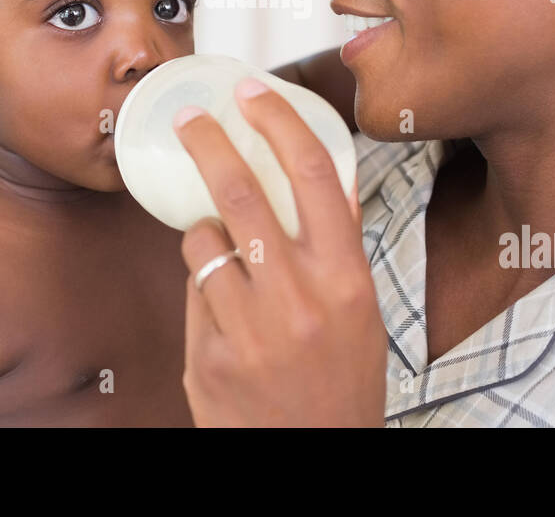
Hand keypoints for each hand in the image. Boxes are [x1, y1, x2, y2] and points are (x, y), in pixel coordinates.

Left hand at [173, 76, 386, 426]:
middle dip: (208, 141)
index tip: (252, 92)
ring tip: (222, 249)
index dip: (278, 120)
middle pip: (241, 191)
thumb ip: (341, 248)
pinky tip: (224, 310)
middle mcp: (299, 298)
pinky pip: (195, 293)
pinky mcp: (208, 357)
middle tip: (191, 118)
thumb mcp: (362, 313)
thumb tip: (331, 183)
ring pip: (204, 241)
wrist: (314, 461)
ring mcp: (249, 329)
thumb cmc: (342, 384)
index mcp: (346, 279)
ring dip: (205, 231)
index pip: (312, 174)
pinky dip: (204, 286)